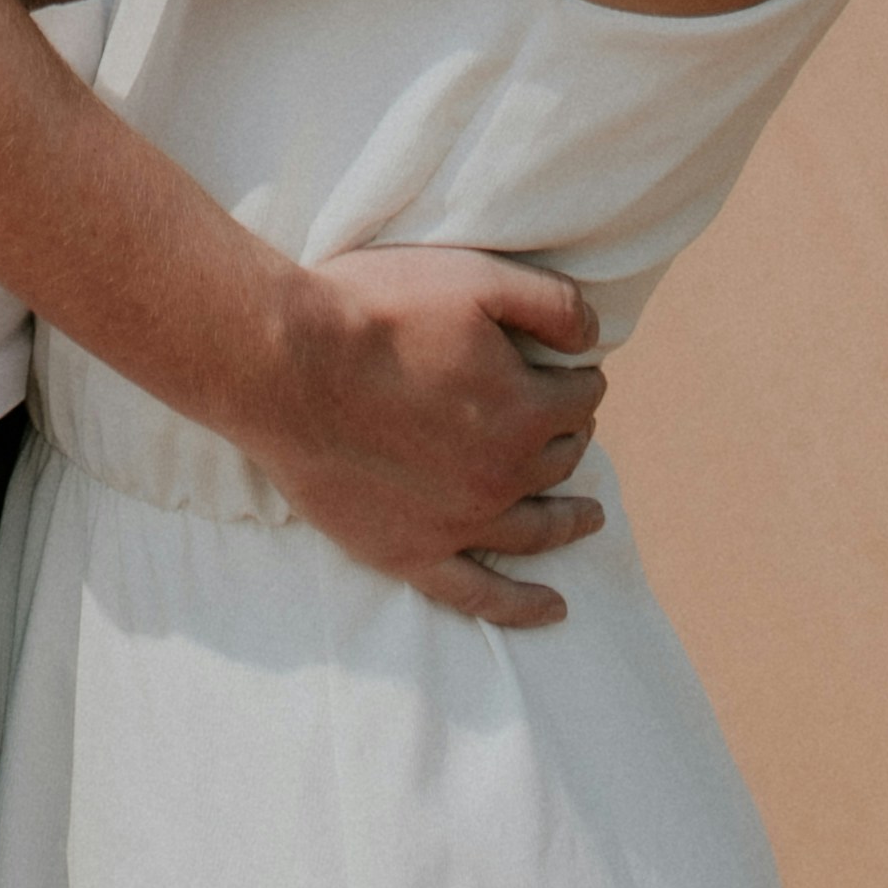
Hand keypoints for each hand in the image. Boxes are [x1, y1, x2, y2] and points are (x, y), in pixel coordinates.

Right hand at [260, 246, 608, 629]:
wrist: (291, 366)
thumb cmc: (381, 311)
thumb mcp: (479, 279)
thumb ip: (552, 305)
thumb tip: (596, 338)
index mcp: (524, 412)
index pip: (579, 400)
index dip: (581, 379)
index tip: (573, 370)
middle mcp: (501, 477)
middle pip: (559, 460)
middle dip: (572, 437)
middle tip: (567, 422)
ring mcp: (457, 524)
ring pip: (534, 529)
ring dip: (568, 520)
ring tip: (590, 517)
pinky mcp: (409, 553)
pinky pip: (478, 595)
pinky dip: (520, 607)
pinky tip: (552, 608)